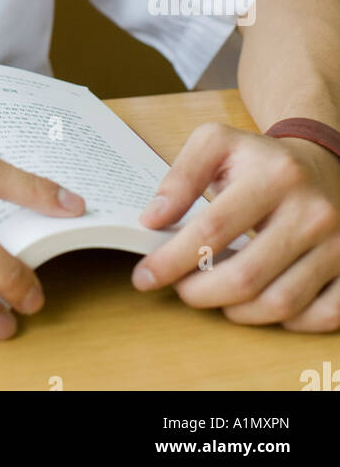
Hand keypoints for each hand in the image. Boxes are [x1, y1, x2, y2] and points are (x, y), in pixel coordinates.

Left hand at [130, 121, 339, 330]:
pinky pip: (322, 316)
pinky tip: (261, 303)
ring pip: (280, 304)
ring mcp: (338, 244)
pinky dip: (287, 321)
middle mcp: (312, 212)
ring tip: (216, 295)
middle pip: (246, 276)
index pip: (213, 229)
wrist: (323, 162)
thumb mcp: (217, 144)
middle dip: (200, 293)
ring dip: (237, 311)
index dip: (173, 259)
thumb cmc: (262, 159)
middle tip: (181, 290)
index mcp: (275, 175)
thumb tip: (153, 220)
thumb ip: (180, 177)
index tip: (146, 275)